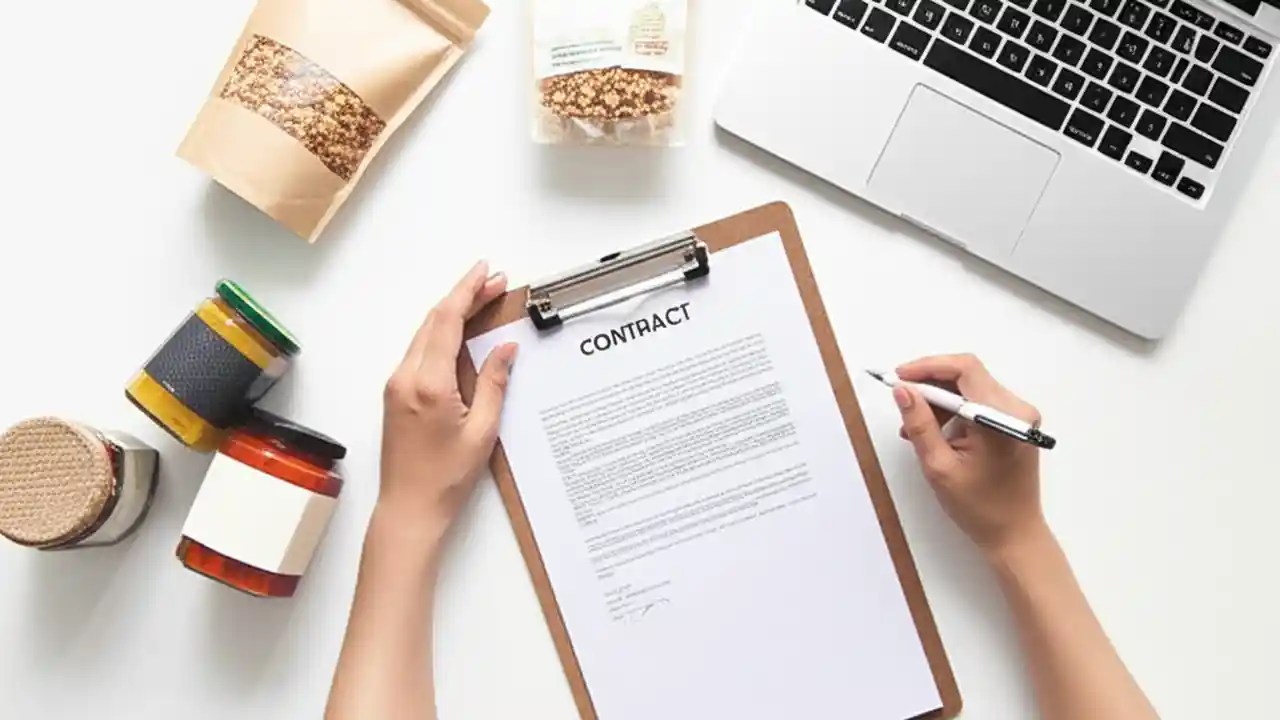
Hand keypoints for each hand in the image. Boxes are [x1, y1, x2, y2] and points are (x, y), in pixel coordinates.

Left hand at [378, 261, 518, 539]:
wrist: (409, 509)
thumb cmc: (444, 478)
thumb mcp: (483, 430)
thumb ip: (494, 383)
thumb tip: (505, 348)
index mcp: (428, 384)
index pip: (446, 321)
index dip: (467, 290)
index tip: (486, 272)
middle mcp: (405, 378)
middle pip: (434, 321)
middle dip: (464, 296)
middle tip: (494, 283)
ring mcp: (396, 385)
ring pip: (425, 334)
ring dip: (452, 314)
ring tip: (483, 302)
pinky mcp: (396, 394)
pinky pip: (419, 352)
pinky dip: (441, 335)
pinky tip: (461, 335)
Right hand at [892, 354, 1044, 556]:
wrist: (1014, 533)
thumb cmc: (979, 507)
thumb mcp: (939, 466)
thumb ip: (920, 424)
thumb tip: (902, 390)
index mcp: (1002, 418)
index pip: (964, 370)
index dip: (928, 367)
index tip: (899, 377)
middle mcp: (1017, 410)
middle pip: (967, 376)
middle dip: (931, 387)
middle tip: (903, 406)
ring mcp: (1019, 416)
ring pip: (970, 389)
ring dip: (940, 402)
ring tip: (915, 429)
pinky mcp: (1015, 424)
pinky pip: (979, 404)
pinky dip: (954, 412)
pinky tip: (936, 434)